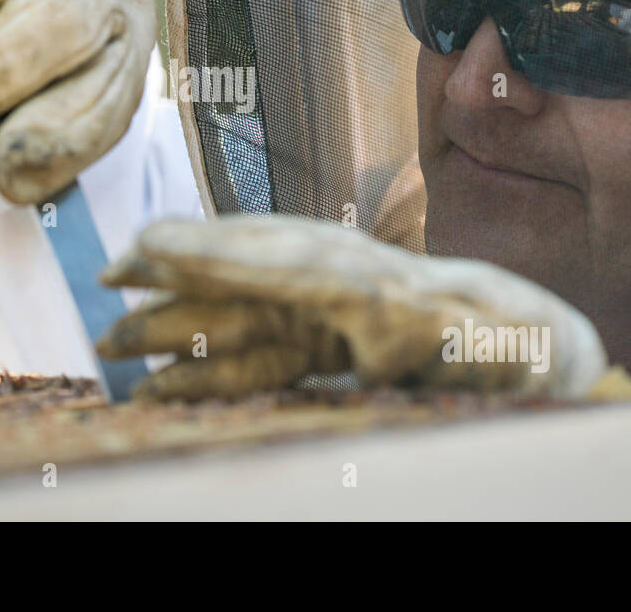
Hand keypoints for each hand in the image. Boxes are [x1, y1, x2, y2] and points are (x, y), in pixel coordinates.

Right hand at [96, 215, 606, 400]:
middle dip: (174, 271)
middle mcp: (335, 283)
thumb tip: (434, 337)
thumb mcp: (498, 357)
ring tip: (111, 338)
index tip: (153, 246)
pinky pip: (247, 352)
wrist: (520, 345)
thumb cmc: (508, 353)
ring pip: (232, 312)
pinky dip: (203, 369)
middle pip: (239, 272)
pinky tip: (160, 385)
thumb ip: (466, 348)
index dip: (213, 255)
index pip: (280, 263)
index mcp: (374, 284)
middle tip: (110, 272)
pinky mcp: (313, 334)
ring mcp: (318, 307)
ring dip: (173, 324)